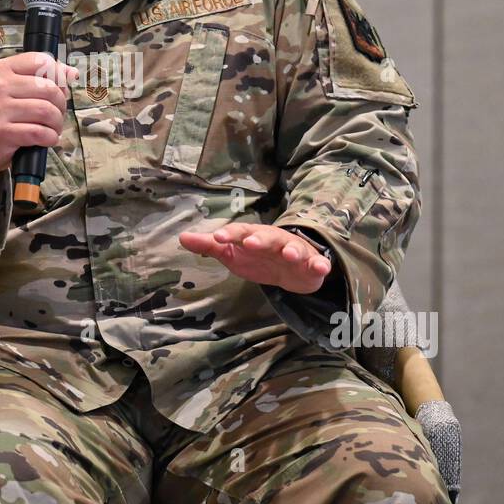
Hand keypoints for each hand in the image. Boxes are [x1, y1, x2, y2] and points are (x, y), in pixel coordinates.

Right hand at [0, 52, 78, 184]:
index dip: (58, 75)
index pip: (42, 61)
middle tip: (56, 115)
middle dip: (61, 105)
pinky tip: (46, 139)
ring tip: (52, 128)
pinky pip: (39, 132)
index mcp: (3, 69)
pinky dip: (50, 138)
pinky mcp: (3, 132)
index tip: (60, 89)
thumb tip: (71, 73)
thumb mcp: (12, 89)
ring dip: (57, 123)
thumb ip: (41, 78)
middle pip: (49, 89)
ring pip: (47, 111)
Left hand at [178, 223, 331, 294]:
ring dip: (292, 251)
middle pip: (267, 237)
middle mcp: (274, 241)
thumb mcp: (233, 254)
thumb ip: (210, 246)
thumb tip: (182, 237)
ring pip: (294, 249)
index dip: (230, 235)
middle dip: (260, 239)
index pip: (240, 233)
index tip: (218, 238)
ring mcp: (294, 252)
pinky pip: (317, 264)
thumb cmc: (258, 257)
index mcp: (254, 237)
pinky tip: (322, 268)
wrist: (291, 270)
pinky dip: (320, 265)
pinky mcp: (311, 265)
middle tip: (250, 243)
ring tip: (290, 256)